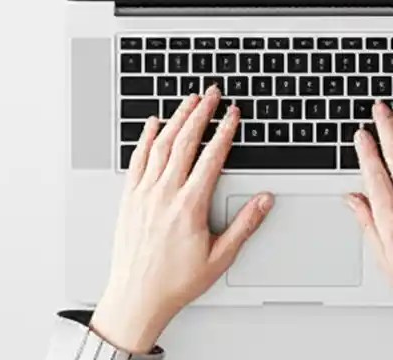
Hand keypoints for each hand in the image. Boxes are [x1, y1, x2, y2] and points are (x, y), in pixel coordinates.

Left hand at [90, 86, 273, 353]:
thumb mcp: (220, 257)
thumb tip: (264, 201)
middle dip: (201, 114)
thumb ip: (245, 225)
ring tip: (189, 101)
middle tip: (212, 95)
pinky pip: (137, 160)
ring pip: (161, 146)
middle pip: (185, 142)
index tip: (233, 115)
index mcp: (189, 206)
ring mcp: (143, 194)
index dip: (225, 132)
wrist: (136, 298)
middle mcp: (164, 195)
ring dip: (176, 119)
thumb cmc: (175, 282)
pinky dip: (146, 138)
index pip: (212, 158)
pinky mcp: (129, 199)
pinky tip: (152, 124)